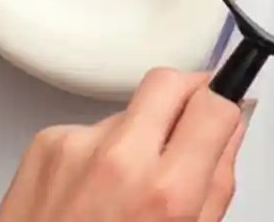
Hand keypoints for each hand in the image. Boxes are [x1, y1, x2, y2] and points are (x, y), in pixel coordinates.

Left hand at [0, 69, 251, 221]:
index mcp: (166, 192)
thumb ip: (215, 183)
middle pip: (169, 81)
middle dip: (185, 93)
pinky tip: (89, 191)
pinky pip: (89, 130)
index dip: (224, 104)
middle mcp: (120, 160)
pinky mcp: (45, 144)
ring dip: (136, 135)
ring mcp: (77, 147)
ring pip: (128, 109)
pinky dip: (96, 152)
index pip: (215, 102)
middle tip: (186, 121)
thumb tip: (228, 133)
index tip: (222, 111)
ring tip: (123, 186)